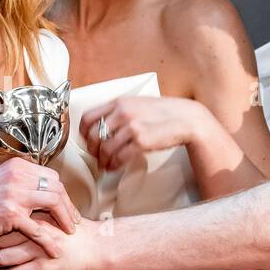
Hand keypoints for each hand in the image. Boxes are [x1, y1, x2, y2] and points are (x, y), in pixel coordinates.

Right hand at [0, 157, 79, 246]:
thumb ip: (18, 178)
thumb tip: (39, 180)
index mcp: (16, 166)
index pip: (51, 176)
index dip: (62, 192)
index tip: (67, 206)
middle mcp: (17, 176)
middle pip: (56, 188)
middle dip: (68, 206)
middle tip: (73, 220)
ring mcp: (14, 193)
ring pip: (53, 202)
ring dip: (65, 219)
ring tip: (69, 231)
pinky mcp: (11, 214)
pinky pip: (38, 229)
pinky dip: (48, 242)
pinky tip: (54, 250)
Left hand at [0, 216, 104, 269]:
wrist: (94, 246)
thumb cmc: (71, 232)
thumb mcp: (51, 216)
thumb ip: (31, 214)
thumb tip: (8, 216)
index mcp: (35, 216)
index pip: (3, 222)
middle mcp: (35, 232)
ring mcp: (40, 250)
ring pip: (3, 257)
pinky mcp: (45, 267)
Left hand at [80, 96, 211, 171]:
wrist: (186, 118)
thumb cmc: (162, 113)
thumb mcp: (137, 103)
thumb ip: (119, 111)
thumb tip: (101, 125)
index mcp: (119, 102)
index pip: (88, 117)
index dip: (83, 132)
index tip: (87, 140)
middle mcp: (123, 113)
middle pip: (93, 135)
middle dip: (92, 150)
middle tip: (96, 156)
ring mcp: (132, 127)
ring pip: (105, 149)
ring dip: (103, 161)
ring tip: (106, 165)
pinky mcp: (142, 141)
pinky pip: (119, 158)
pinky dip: (114, 165)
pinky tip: (115, 167)